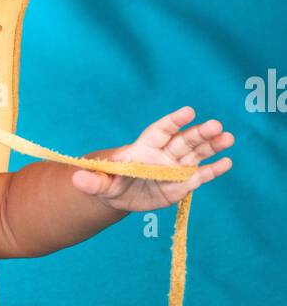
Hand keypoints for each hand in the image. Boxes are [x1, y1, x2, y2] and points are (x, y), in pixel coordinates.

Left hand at [71, 107, 234, 211]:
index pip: (160, 131)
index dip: (174, 122)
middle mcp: (164, 154)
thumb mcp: (98, 183)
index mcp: (144, 148)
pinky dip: (213, 170)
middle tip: (216, 126)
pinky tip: (227, 162)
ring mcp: (175, 167)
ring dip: (212, 146)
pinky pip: (200, 175)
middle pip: (183, 140)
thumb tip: (76, 178)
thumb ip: (91, 181)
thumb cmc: (109, 182)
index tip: (189, 112)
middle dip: (200, 133)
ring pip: (196, 154)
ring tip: (228, 138)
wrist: (119, 193)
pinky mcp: (182, 183)